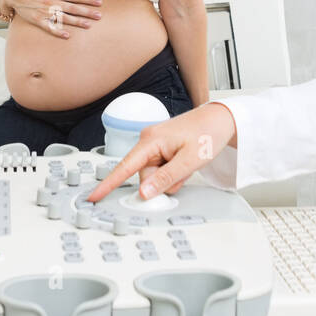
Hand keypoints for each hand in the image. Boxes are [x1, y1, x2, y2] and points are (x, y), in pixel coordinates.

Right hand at [0, 0, 102, 37]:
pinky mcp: (38, 20)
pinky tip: (67, 36)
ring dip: (78, 22)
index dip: (89, 0)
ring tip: (89, 25)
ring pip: (65, 18)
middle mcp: (52, 3)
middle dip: (87, 12)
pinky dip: (58, 32)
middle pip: (74, 8)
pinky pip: (50, 27)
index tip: (99, 3)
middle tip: (99, 16)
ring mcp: (45, 12)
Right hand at [87, 102, 236, 201]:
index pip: (125, 167)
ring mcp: (155, 144)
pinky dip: (174, 172)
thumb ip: (166, 178)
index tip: (94, 196)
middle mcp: (149, 141)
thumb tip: (144, 192)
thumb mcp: (189, 161)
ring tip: (188, 163)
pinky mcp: (162, 148)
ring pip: (155, 175)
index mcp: (151, 140)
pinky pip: (162, 169)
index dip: (109, 184)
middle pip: (145, 176)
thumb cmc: (208, 133)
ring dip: (171, 177)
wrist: (222, 119)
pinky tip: (185, 162)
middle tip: (184, 171)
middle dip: (163, 182)